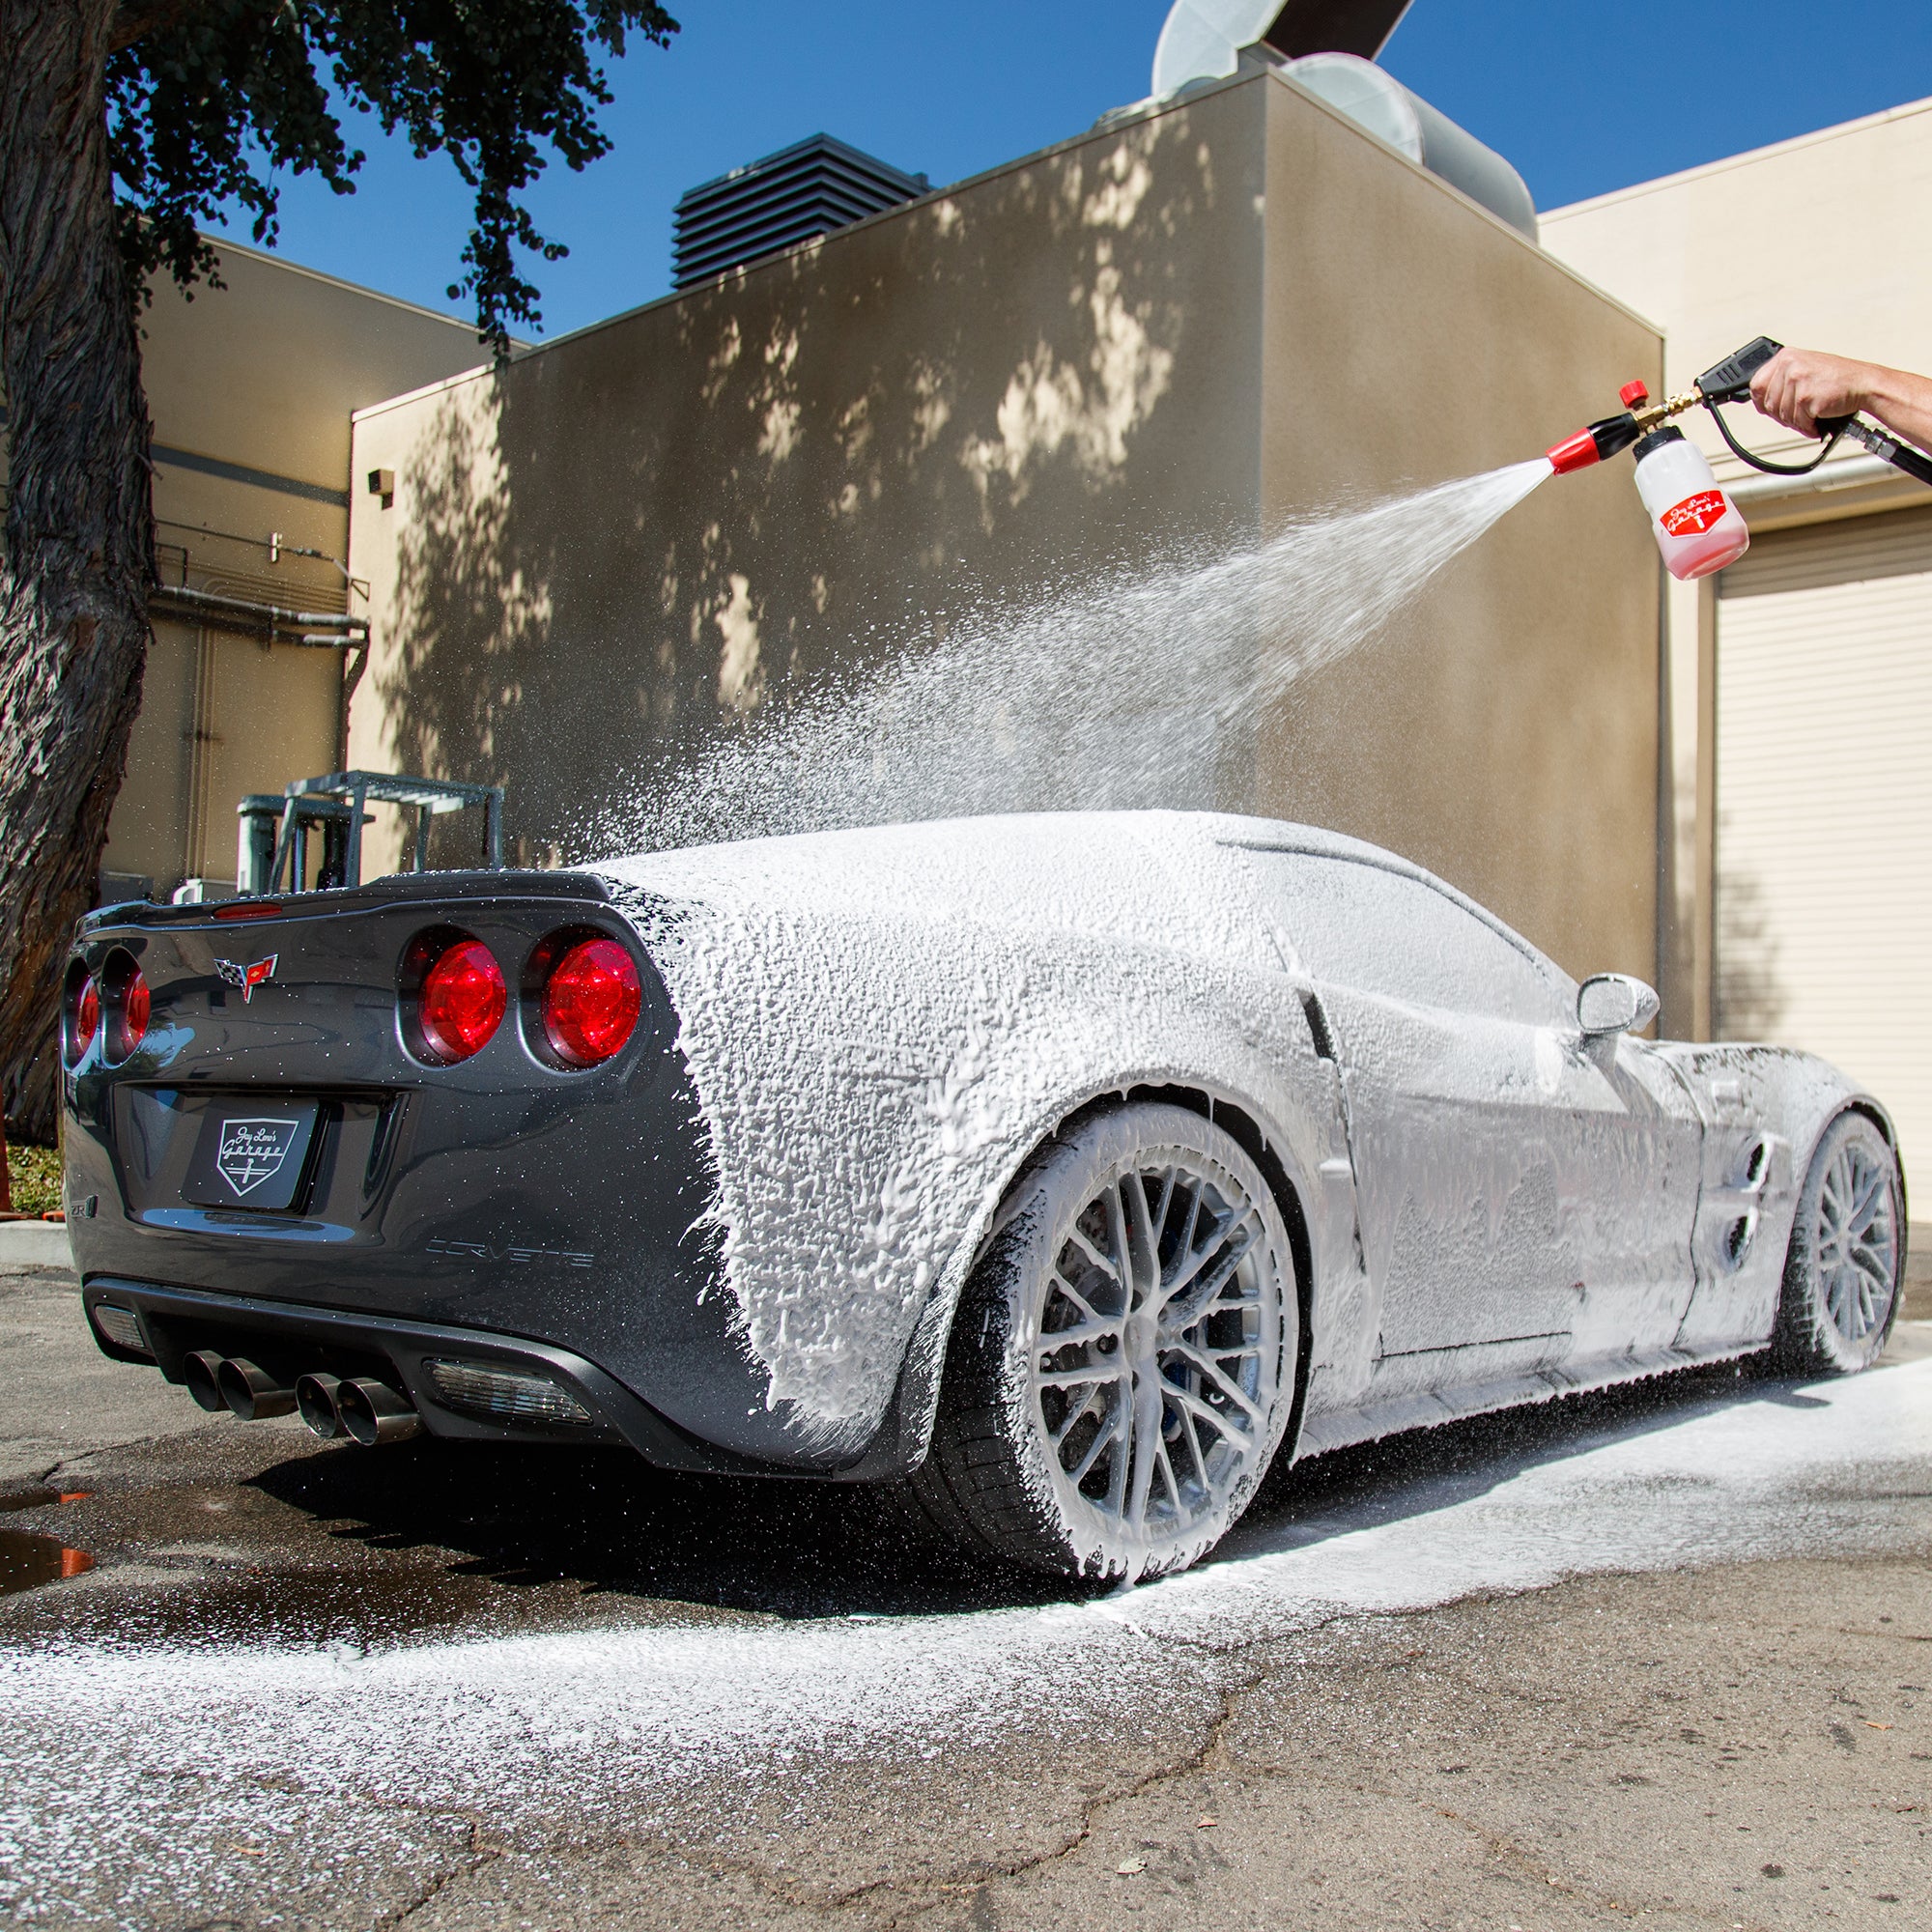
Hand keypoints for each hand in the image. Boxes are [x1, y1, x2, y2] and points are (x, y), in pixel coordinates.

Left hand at [1749, 348, 1873, 437]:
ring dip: (1797, 423)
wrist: (1864, 383)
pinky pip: (1797, 422)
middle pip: (1768, 404)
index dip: (1762, 402)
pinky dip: (1808, 427)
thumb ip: (1783, 380)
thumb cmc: (1837, 379)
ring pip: (1782, 415)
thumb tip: (1761, 401)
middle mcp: (1789, 365)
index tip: (1770, 410)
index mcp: (1786, 357)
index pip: (1756, 385)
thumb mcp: (1805, 369)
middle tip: (1799, 415)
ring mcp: (1797, 380)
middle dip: (1782, 416)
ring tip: (1811, 417)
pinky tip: (1817, 421)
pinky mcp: (1806, 397)